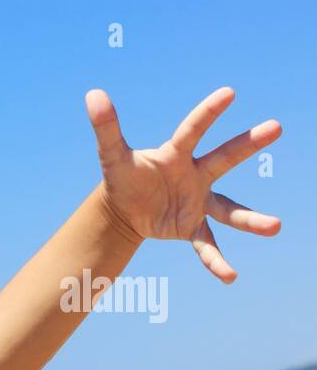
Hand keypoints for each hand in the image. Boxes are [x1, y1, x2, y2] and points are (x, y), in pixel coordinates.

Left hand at [87, 87, 280, 282]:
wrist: (125, 210)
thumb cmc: (124, 178)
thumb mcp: (112, 156)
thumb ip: (106, 127)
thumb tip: (93, 93)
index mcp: (176, 154)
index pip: (193, 129)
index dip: (208, 112)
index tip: (229, 93)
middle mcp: (195, 174)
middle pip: (224, 157)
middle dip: (249, 143)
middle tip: (276, 126)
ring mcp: (198, 201)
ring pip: (229, 209)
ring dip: (251, 220)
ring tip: (275, 227)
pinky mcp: (192, 226)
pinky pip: (207, 245)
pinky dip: (216, 261)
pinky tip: (229, 277)